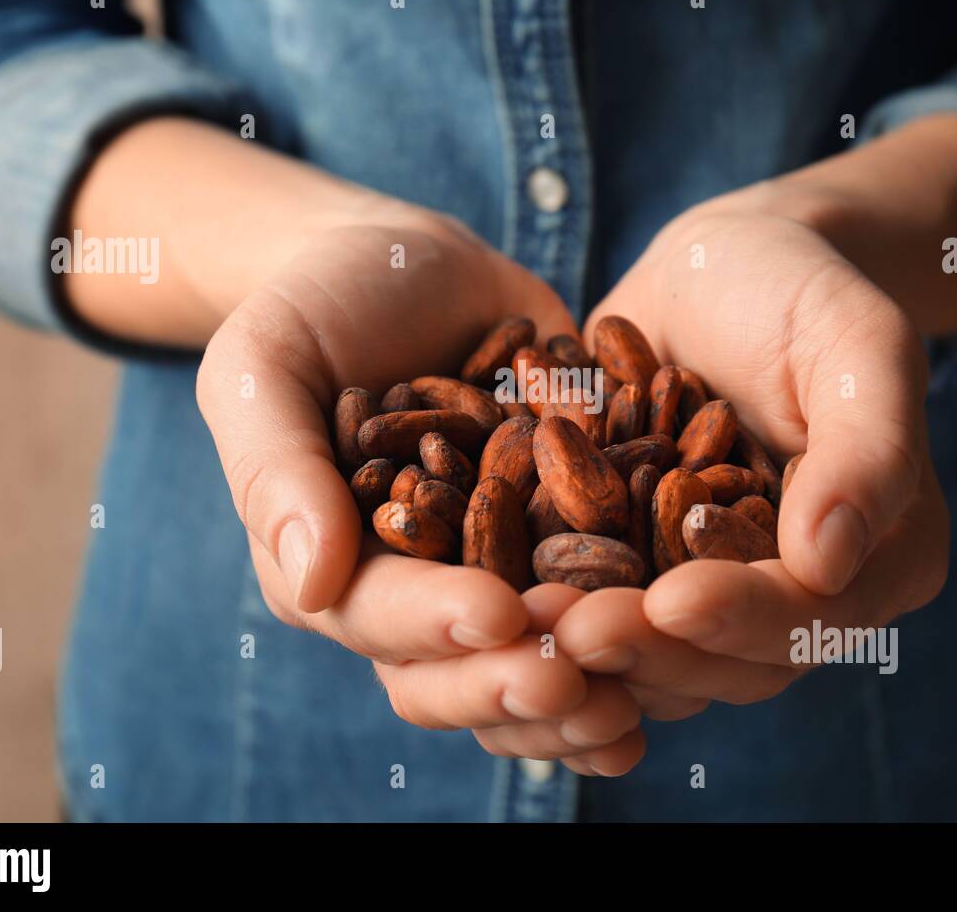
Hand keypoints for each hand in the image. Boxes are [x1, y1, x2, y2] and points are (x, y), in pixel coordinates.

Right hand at [196, 214, 642, 771]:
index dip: (436, 626)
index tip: (499, 615)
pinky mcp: (563, 532)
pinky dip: (640, 626)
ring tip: (642, 695)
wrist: (409, 262)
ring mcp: (494, 565)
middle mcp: (417, 585)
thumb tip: (313, 581)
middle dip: (516, 678)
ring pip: (536, 653)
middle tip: (579, 680)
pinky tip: (691, 642)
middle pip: (461, 666)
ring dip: (585, 683)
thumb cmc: (315, 302)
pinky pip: (603, 591)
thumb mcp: (265, 366)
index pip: (379, 617)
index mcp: (335, 564)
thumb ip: (276, 468)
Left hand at [555, 188, 949, 710]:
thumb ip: (866, 448)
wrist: (719, 269)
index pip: (810, 616)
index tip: (669, 601)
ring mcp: (713, 592)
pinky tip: (487, 608)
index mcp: (880, 557)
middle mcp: (797, 594)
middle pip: (726, 661)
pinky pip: (597, 617)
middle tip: (565, 631)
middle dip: (646, 651)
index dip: (741, 619)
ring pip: (654, 660)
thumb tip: (829, 564)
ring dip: (585, 653)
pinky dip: (545, 620)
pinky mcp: (640, 575)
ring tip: (515, 624)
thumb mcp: (855, 342)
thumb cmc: (800, 289)